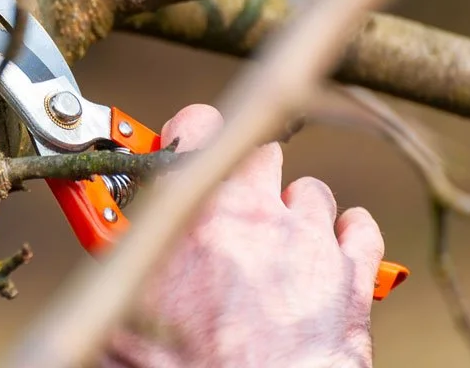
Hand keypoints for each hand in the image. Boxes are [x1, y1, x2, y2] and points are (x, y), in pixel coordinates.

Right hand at [102, 105, 384, 367]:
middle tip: (227, 209)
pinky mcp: (352, 278)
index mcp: (193, 210)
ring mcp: (308, 242)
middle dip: (243, 175)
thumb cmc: (177, 364)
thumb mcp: (125, 300)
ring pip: (308, 192)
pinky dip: (346, 235)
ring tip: (273, 245)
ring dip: (292, 211)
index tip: (183, 145)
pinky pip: (359, 228)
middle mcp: (255, 213)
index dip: (189, 132)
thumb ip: (125, 249)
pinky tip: (326, 255)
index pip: (197, 125)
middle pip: (259, 153)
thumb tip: (109, 234)